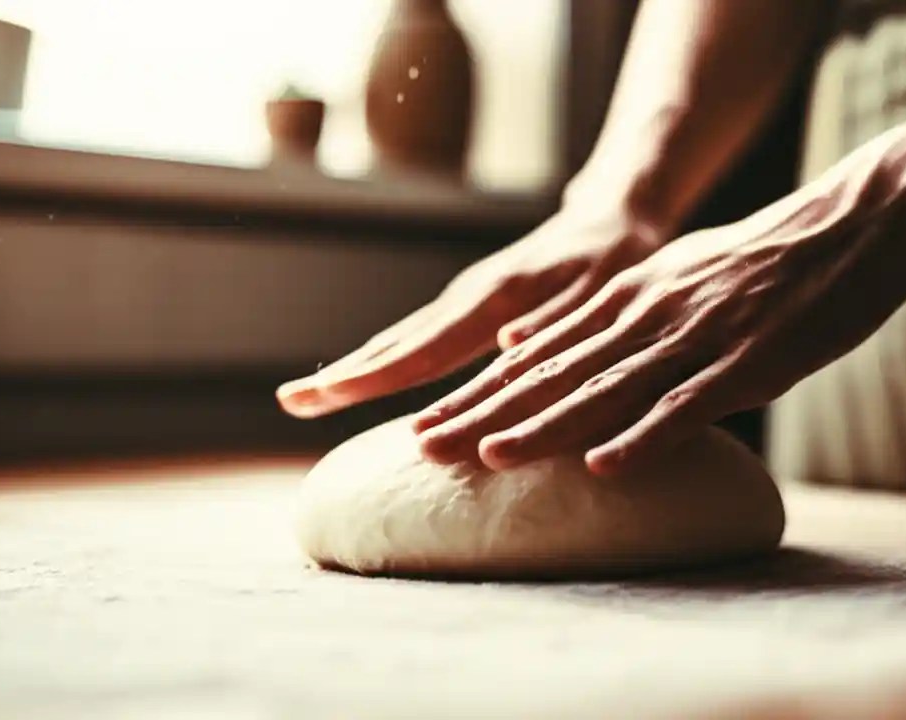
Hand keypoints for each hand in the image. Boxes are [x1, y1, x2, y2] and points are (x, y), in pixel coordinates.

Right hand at [276, 209, 663, 417]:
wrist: (610, 217)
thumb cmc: (616, 257)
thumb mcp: (605, 286)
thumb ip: (562, 316)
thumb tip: (507, 342)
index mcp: (498, 297)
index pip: (428, 347)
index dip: (378, 376)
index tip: (328, 393)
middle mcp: (470, 298)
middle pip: (397, 344)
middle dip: (344, 375)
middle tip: (289, 401)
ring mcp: (465, 300)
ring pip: (400, 340)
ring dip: (353, 369)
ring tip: (302, 397)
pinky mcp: (470, 307)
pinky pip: (418, 340)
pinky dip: (384, 362)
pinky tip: (360, 382)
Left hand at [412, 134, 905, 474]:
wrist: (853, 219)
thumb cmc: (761, 258)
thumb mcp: (665, 271)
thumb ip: (592, 310)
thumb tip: (515, 340)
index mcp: (627, 294)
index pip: (536, 352)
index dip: (479, 391)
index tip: (428, 422)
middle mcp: (647, 311)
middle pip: (554, 373)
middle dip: (487, 413)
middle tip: (426, 449)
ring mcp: (696, 335)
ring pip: (607, 389)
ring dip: (546, 426)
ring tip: (490, 459)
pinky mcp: (750, 360)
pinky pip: (687, 406)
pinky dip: (644, 438)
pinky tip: (605, 467)